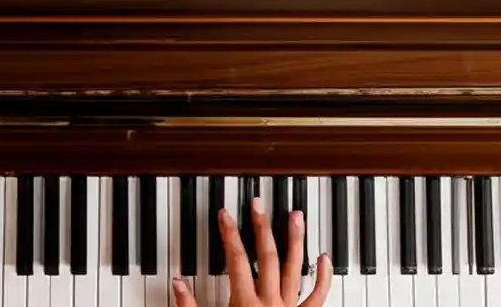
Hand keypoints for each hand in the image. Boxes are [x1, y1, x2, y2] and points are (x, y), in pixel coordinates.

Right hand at [173, 197, 331, 306]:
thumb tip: (176, 282)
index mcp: (245, 305)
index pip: (236, 259)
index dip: (229, 233)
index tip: (225, 214)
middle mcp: (270, 304)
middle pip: (267, 256)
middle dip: (262, 226)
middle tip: (259, 203)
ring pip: (296, 268)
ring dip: (296, 240)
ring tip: (296, 215)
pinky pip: (318, 297)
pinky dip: (323, 277)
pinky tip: (323, 257)